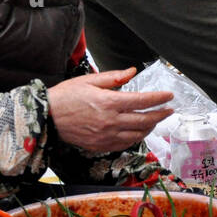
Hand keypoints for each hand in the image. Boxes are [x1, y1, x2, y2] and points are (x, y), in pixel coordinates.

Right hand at [47, 68, 172, 152]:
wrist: (47, 118)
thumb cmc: (66, 97)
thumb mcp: (89, 81)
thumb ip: (113, 77)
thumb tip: (132, 71)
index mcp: (109, 103)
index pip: (142, 101)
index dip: (158, 98)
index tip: (169, 96)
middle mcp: (110, 121)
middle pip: (144, 120)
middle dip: (160, 115)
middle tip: (169, 110)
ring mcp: (106, 136)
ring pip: (137, 135)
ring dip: (150, 128)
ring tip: (155, 121)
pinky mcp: (100, 145)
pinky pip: (124, 144)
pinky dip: (135, 138)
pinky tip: (138, 132)